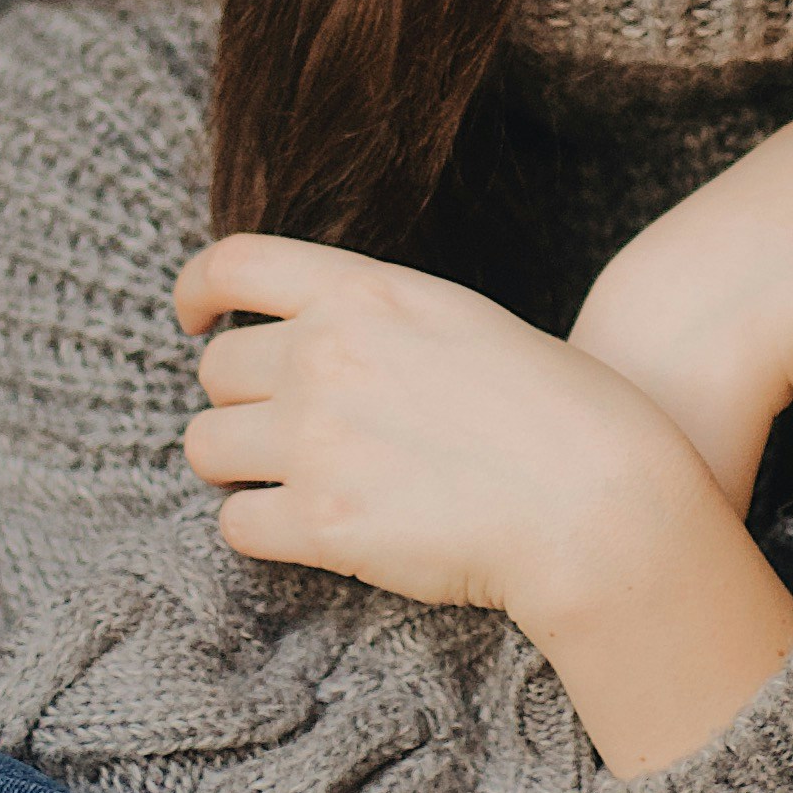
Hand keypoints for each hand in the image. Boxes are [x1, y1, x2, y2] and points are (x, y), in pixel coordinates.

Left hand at [175, 237, 792, 766]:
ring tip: (290, 479)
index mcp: (364, 293)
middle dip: (240, 401)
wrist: (596, 501)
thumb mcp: (459, 319)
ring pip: (207, 447)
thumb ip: (374, 313)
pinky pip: (235, 523)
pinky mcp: (321, 523)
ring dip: (237, 466)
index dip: (197, 290)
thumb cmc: (551, 411)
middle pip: (216, 372)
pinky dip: (260, 527)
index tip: (196, 318)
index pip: (233, 264)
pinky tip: (306, 527)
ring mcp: (317, 440)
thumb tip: (309, 327)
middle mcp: (326, 357)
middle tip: (285, 429)